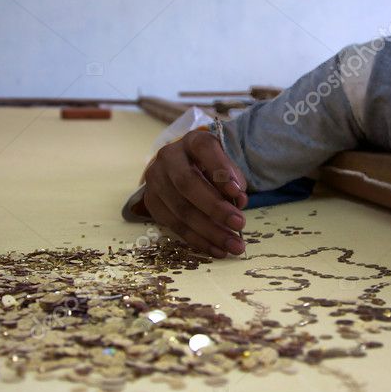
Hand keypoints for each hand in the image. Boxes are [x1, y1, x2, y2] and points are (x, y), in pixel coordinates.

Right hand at [142, 129, 247, 257]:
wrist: (182, 168)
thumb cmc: (210, 167)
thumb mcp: (225, 165)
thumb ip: (234, 180)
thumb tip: (238, 202)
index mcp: (192, 141)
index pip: (205, 150)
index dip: (221, 171)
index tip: (239, 192)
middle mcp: (169, 156)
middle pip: (187, 183)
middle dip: (215, 208)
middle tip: (239, 224)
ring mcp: (155, 179)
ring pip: (180, 209)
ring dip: (209, 231)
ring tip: (233, 246)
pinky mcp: (151, 201)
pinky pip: (173, 225)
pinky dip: (197, 240)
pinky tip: (217, 250)